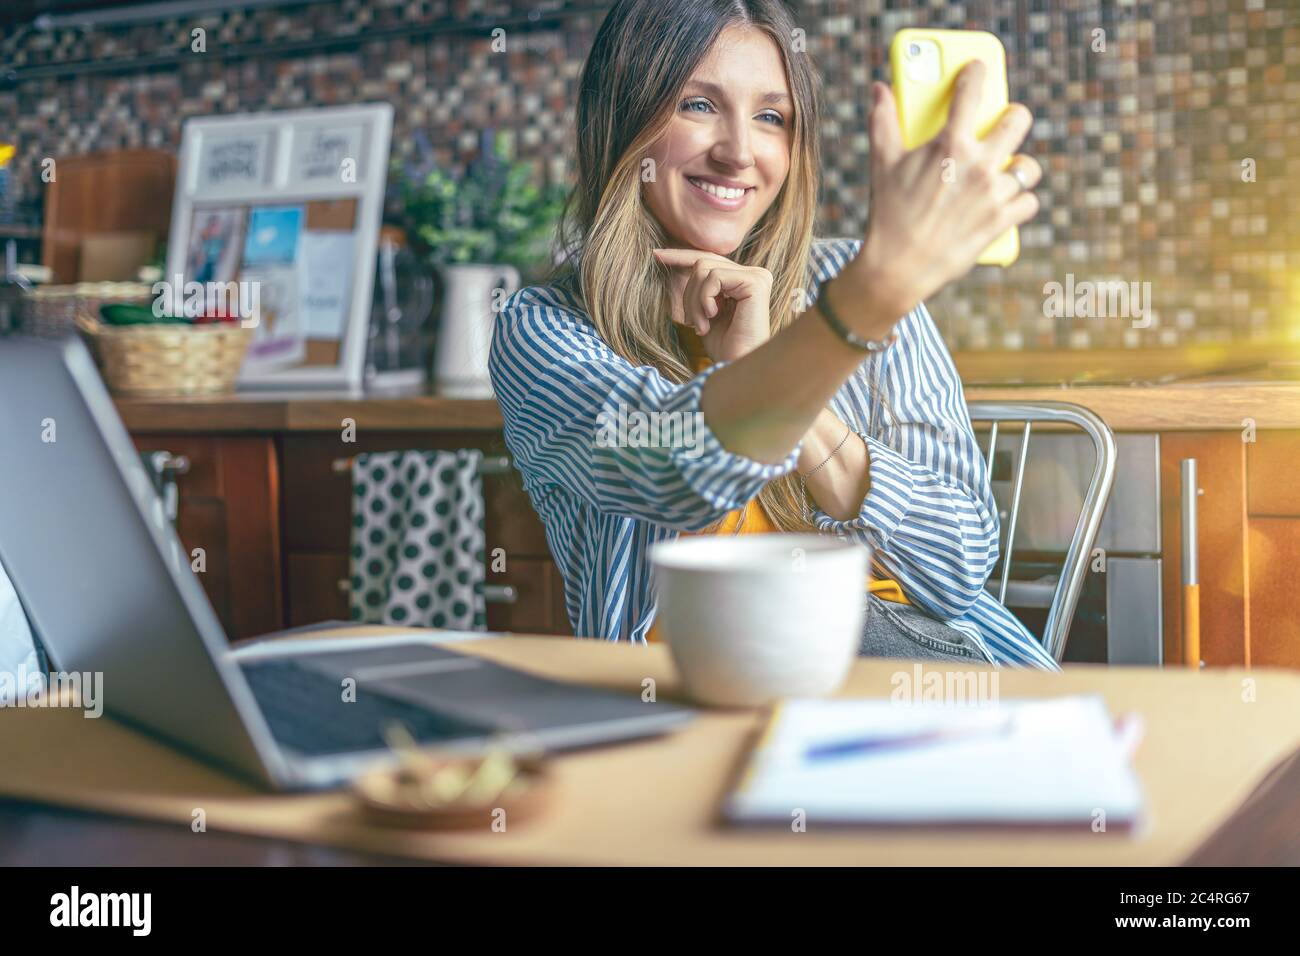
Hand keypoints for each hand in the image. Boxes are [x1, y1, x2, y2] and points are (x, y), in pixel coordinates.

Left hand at [652, 248, 773, 362]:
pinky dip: (704, 299)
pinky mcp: (755, 282)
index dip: (681, 256)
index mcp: (743, 280)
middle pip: (702, 263)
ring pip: (704, 268)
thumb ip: (698, 286)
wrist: (736, 367)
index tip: (656, 256)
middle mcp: (754, 274)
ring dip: (694, 301)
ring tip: (701, 326)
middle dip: (688, 294)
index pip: (708, 259)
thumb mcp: (704, 312)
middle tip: (693, 324)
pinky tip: (712, 318)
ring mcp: (757, 276)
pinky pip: (714, 277)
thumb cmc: (722, 347)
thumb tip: (670, 258)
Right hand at [848, 61, 1041, 322]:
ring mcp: (993, 193)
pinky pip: (1029, 203)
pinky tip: (1007, 203)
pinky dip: (1020, 203)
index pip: (971, 92)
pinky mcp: (1001, 221)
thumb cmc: (888, 213)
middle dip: (1013, 118)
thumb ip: (883, 121)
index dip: (977, 74)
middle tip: (1004, 125)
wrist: (898, 267)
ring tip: (1006, 172)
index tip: (978, 70)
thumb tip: (879, 89)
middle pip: (1018, 121)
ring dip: (1019, 168)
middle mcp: (978, 164)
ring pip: (1028, 168)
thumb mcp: (882, 164)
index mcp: (950, 144)